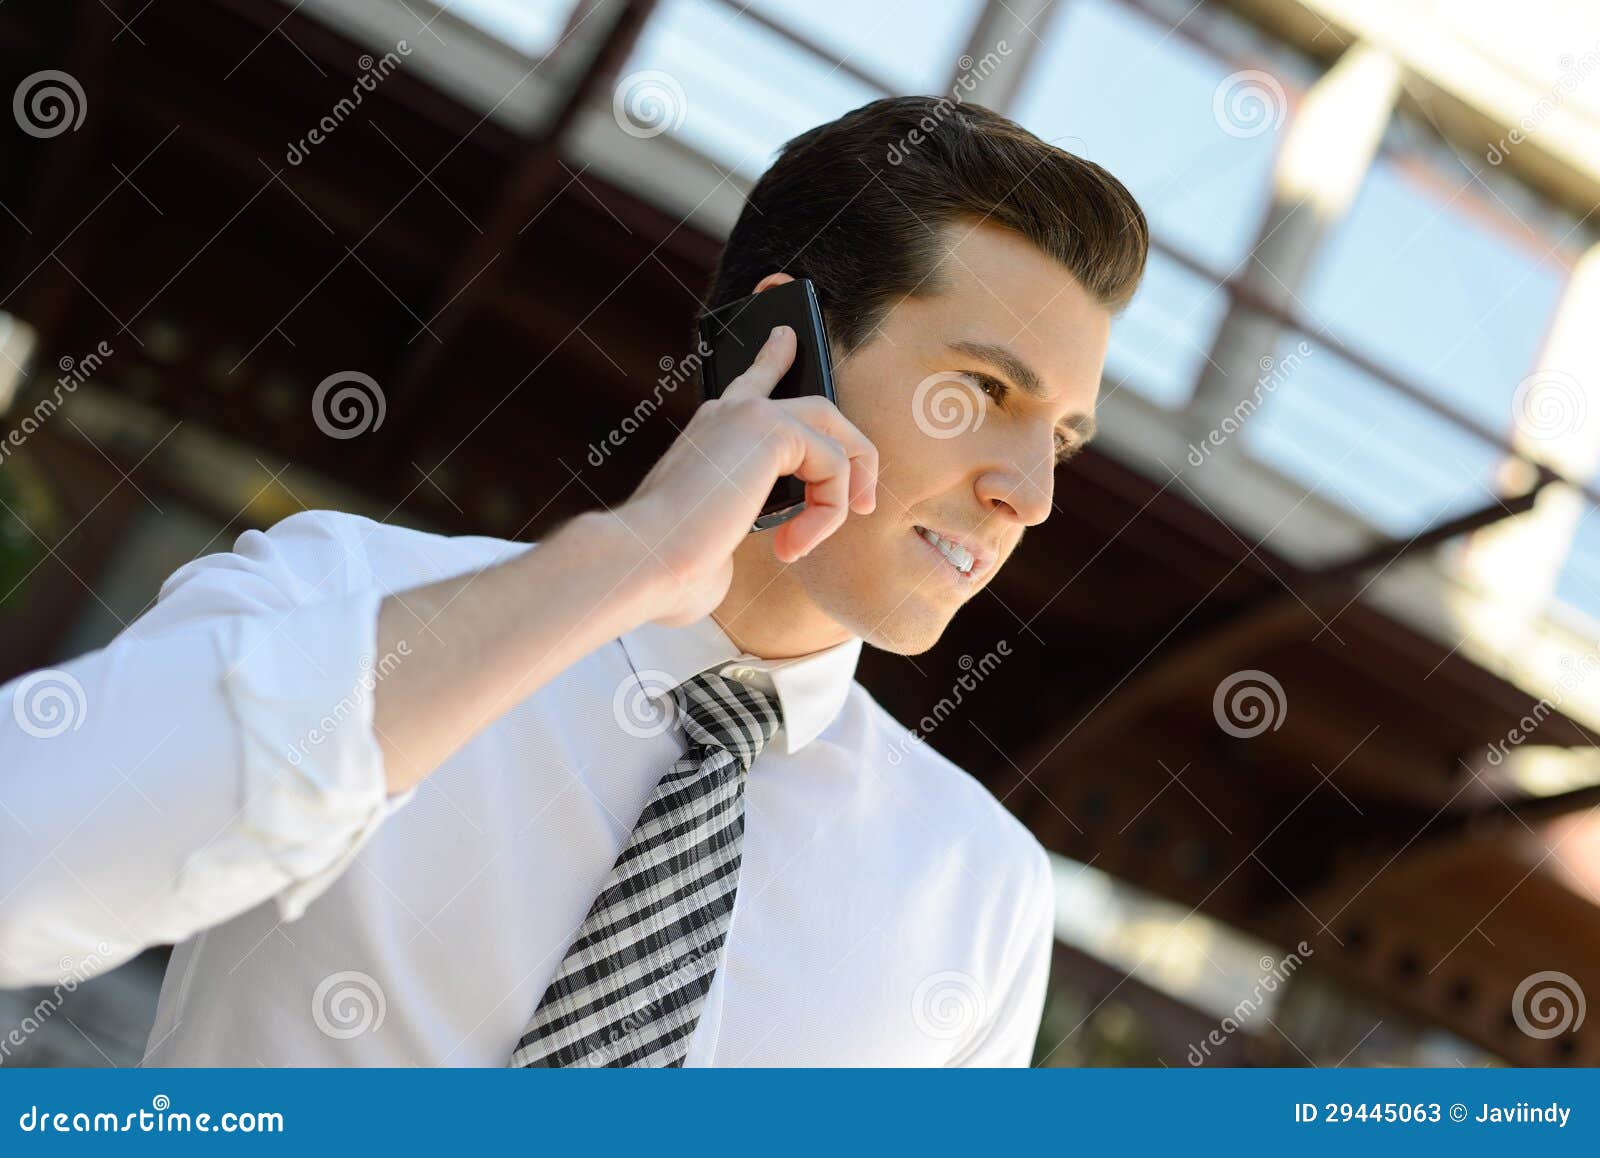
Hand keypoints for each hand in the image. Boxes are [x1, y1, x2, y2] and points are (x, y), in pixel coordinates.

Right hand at [617, 324, 878, 627]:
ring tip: (806, 542)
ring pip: (835, 436)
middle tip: (862, 504)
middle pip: (818, 408)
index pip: (751, 382)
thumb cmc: (669, 564)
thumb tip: (781, 542)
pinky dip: (826, 513)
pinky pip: (834, 465)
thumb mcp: (717, 536)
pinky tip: (791, 545)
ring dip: (838, 497)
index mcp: (710, 433)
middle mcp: (727, 412)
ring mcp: (750, 414)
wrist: (643, 558)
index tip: (787, 338)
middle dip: (853, 453)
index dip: (774, 359)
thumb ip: (746, 524)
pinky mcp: (772, 430)